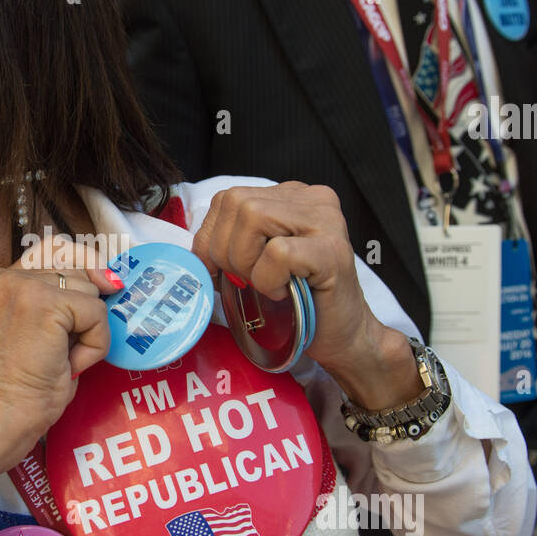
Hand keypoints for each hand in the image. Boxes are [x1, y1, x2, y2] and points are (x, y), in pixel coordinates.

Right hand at [0, 235, 120, 490]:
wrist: (6, 414)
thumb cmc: (24, 382)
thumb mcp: (40, 326)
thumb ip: (63, 294)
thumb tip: (112, 277)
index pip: (54, 249)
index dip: (81, 270)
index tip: (89, 298)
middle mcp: (4, 274)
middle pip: (76, 267)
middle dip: (82, 308)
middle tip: (60, 346)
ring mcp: (23, 286)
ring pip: (89, 291)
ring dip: (88, 329)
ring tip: (60, 358)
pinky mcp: (45, 304)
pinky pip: (96, 313)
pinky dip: (95, 344)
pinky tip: (69, 364)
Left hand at [191, 183, 423, 409]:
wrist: (343, 338)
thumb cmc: (297, 304)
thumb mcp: (254, 264)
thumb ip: (229, 244)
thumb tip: (193, 253)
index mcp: (290, 197)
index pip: (227, 199)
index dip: (210, 238)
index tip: (220, 270)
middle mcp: (311, 199)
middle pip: (236, 202)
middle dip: (225, 251)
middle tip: (246, 282)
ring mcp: (327, 220)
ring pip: (253, 217)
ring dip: (246, 263)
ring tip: (267, 285)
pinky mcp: (333, 250)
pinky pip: (278, 252)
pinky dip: (269, 279)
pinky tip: (284, 293)